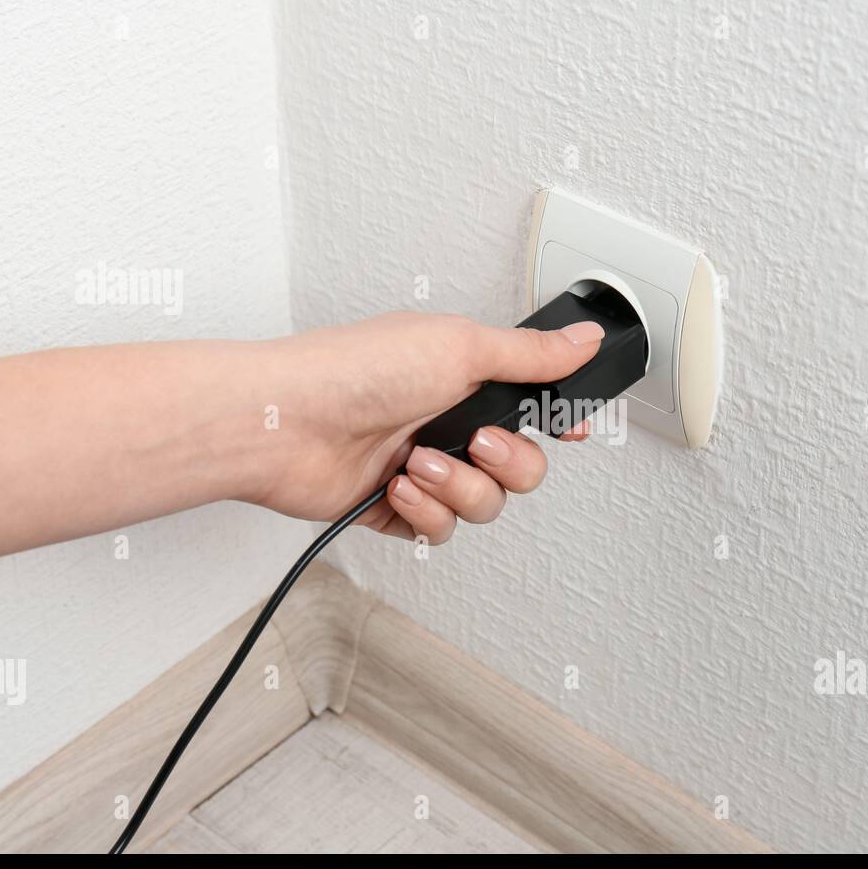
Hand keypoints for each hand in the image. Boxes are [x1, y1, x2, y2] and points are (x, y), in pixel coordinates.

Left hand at [248, 311, 604, 544]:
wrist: (283, 422)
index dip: (558, 422)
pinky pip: (440, 529)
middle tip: (475, 443)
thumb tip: (584, 338)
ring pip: (485, 504)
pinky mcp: (395, 507)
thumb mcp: (460, 347)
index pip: (532, 405)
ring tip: (418, 464)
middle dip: (507, 464)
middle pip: (522, 466)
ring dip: (458, 488)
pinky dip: (424, 512)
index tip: (570, 429)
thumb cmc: (355, 370)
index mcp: (465, 376)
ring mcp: (422, 466)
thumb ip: (532, 354)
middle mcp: (446, 421)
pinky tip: (397, 487)